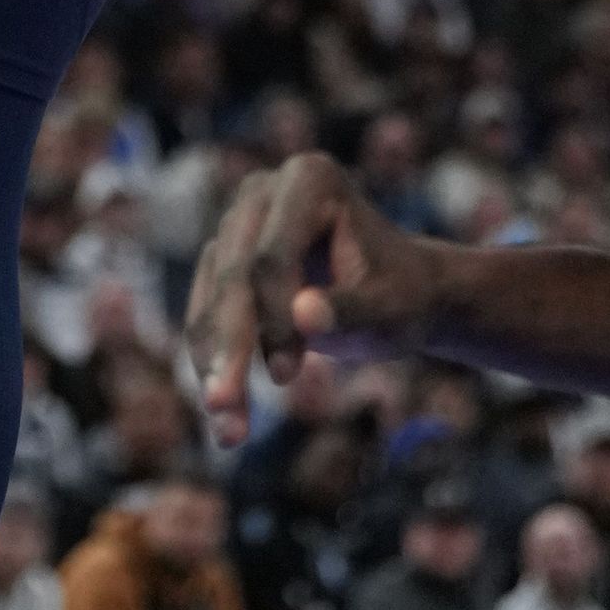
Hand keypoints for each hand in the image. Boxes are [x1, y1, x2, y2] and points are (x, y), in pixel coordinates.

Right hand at [186, 150, 446, 428]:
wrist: (403, 290)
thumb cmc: (403, 295)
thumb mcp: (391, 308)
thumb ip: (350, 309)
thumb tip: (303, 317)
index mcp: (310, 180)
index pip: (273, 256)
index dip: (273, 317)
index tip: (286, 379)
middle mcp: (263, 190)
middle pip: (233, 273)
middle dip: (230, 346)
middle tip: (225, 410)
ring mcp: (238, 219)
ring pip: (211, 295)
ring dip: (213, 362)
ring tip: (227, 430)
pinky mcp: (225, 254)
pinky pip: (207, 309)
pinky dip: (213, 360)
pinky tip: (223, 411)